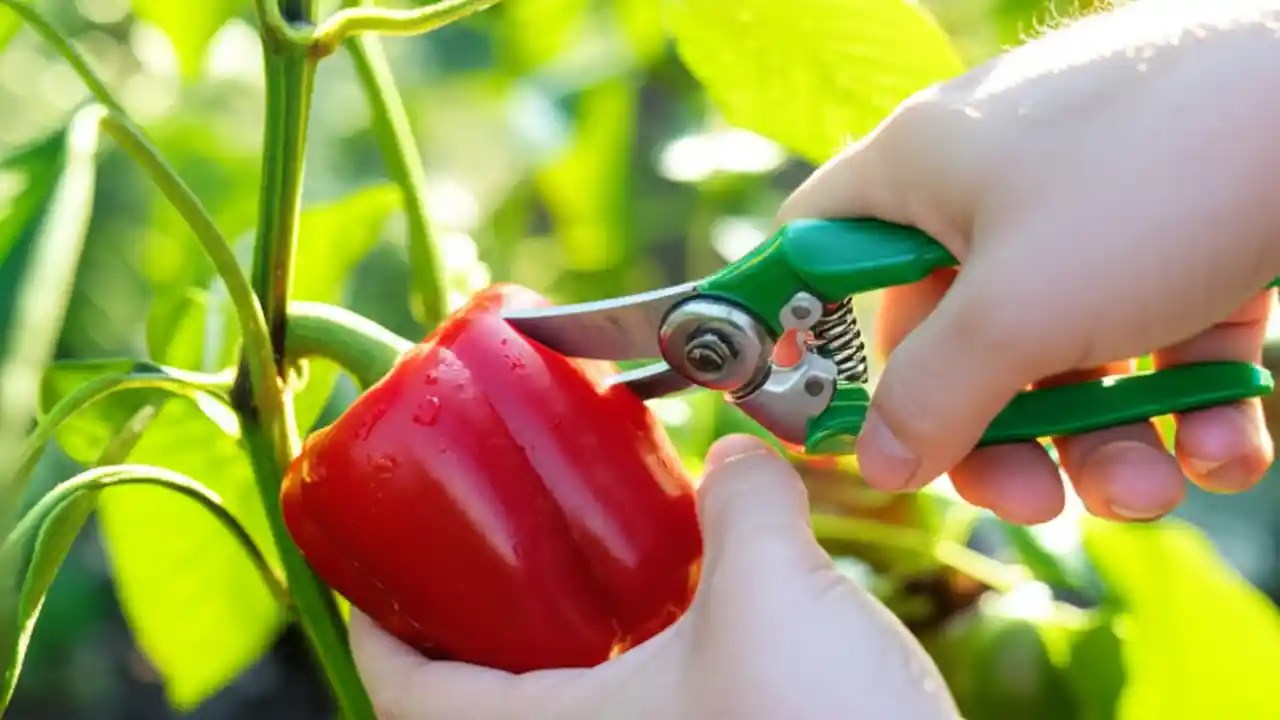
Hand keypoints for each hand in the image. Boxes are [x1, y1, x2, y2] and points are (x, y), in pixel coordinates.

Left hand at [349, 435, 958, 719]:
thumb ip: (746, 502)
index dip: (374, 628)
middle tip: (491, 537)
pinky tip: (689, 607)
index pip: (408, 694)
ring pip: (572, 703)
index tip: (365, 568)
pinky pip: (644, 711)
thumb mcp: (772, 595)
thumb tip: (741, 452)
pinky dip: (642, 659)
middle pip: (484, 697)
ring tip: (592, 553)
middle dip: (479, 616)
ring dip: (569, 632)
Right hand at [778, 1, 1279, 523]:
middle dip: (996, 436)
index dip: (805, 340)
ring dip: (1099, 441)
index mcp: (918, 172)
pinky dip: (1179, 403)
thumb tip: (878, 464)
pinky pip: (1152, 335)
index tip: (826, 422)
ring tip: (1152, 487)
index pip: (818, 255)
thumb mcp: (1015, 312)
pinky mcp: (1182, 232)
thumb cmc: (1152, 182)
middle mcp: (991, 185)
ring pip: (1060, 353)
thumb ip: (931, 398)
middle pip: (951, 338)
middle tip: (1033, 498)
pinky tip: (1223, 447)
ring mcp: (1091, 208)